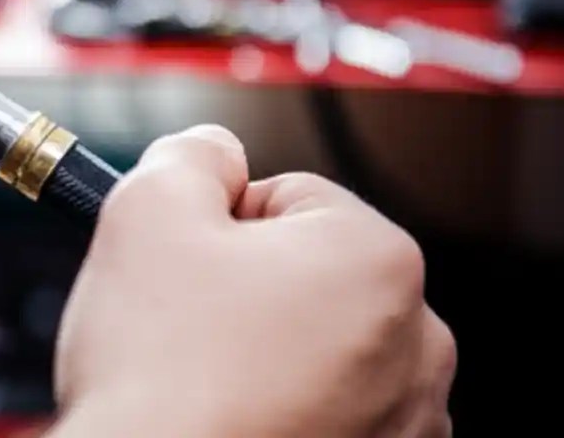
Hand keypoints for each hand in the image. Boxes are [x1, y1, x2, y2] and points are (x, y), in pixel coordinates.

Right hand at [50, 125, 455, 436]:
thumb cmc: (158, 377)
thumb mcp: (147, 211)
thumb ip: (190, 153)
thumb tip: (213, 151)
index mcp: (375, 258)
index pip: (286, 196)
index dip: (218, 225)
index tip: (186, 267)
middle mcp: (416, 340)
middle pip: (308, 273)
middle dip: (246, 289)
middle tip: (185, 325)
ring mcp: (406, 418)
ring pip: (317, 345)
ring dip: (267, 352)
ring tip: (204, 380)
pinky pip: (331, 411)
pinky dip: (286, 410)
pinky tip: (234, 419)